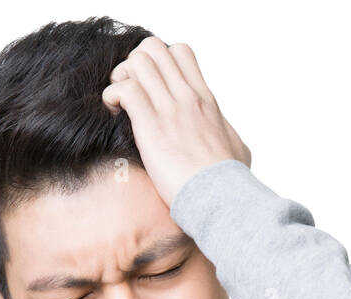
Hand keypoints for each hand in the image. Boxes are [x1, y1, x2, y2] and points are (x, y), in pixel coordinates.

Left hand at [101, 36, 251, 207]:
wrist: (221, 198)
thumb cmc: (228, 181)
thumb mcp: (237, 148)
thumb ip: (227, 134)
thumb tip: (228, 137)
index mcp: (204, 99)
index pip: (179, 52)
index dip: (157, 62)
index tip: (149, 87)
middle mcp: (187, 97)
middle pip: (153, 49)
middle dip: (133, 64)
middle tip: (128, 92)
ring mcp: (170, 110)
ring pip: (137, 62)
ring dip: (120, 78)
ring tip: (118, 104)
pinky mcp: (152, 128)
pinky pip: (125, 90)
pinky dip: (112, 97)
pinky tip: (114, 114)